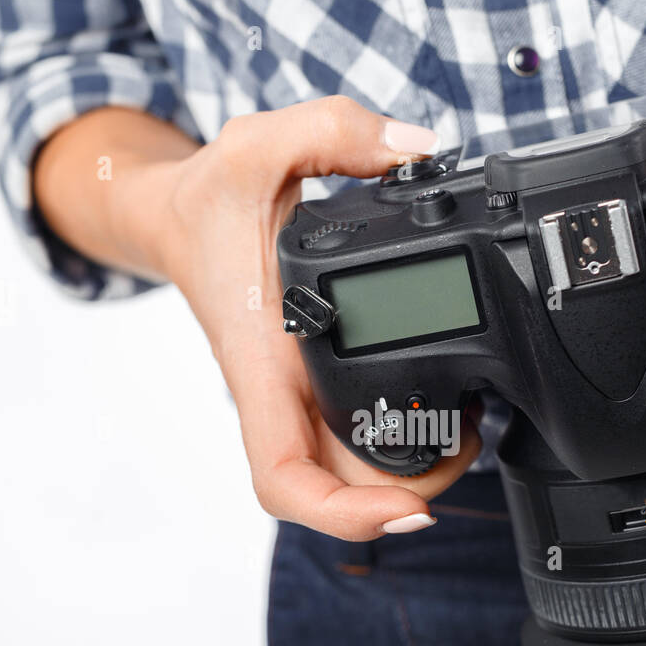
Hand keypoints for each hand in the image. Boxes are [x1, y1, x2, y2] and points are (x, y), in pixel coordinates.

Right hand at [154, 97, 480, 539]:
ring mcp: (300, 394)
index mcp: (262, 362)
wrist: (175, 221)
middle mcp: (283, 393)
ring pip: (354, 467)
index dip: (342, 513)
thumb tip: (413, 147)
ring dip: (411, 468)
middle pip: (339, 487)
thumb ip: (331, 132)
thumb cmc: (207, 203)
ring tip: (469, 427)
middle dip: (407, 490)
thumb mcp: (255, 145)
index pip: (282, 473)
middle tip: (469, 444)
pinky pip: (357, 433)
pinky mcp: (317, 381)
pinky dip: (402, 435)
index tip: (405, 511)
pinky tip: (448, 407)